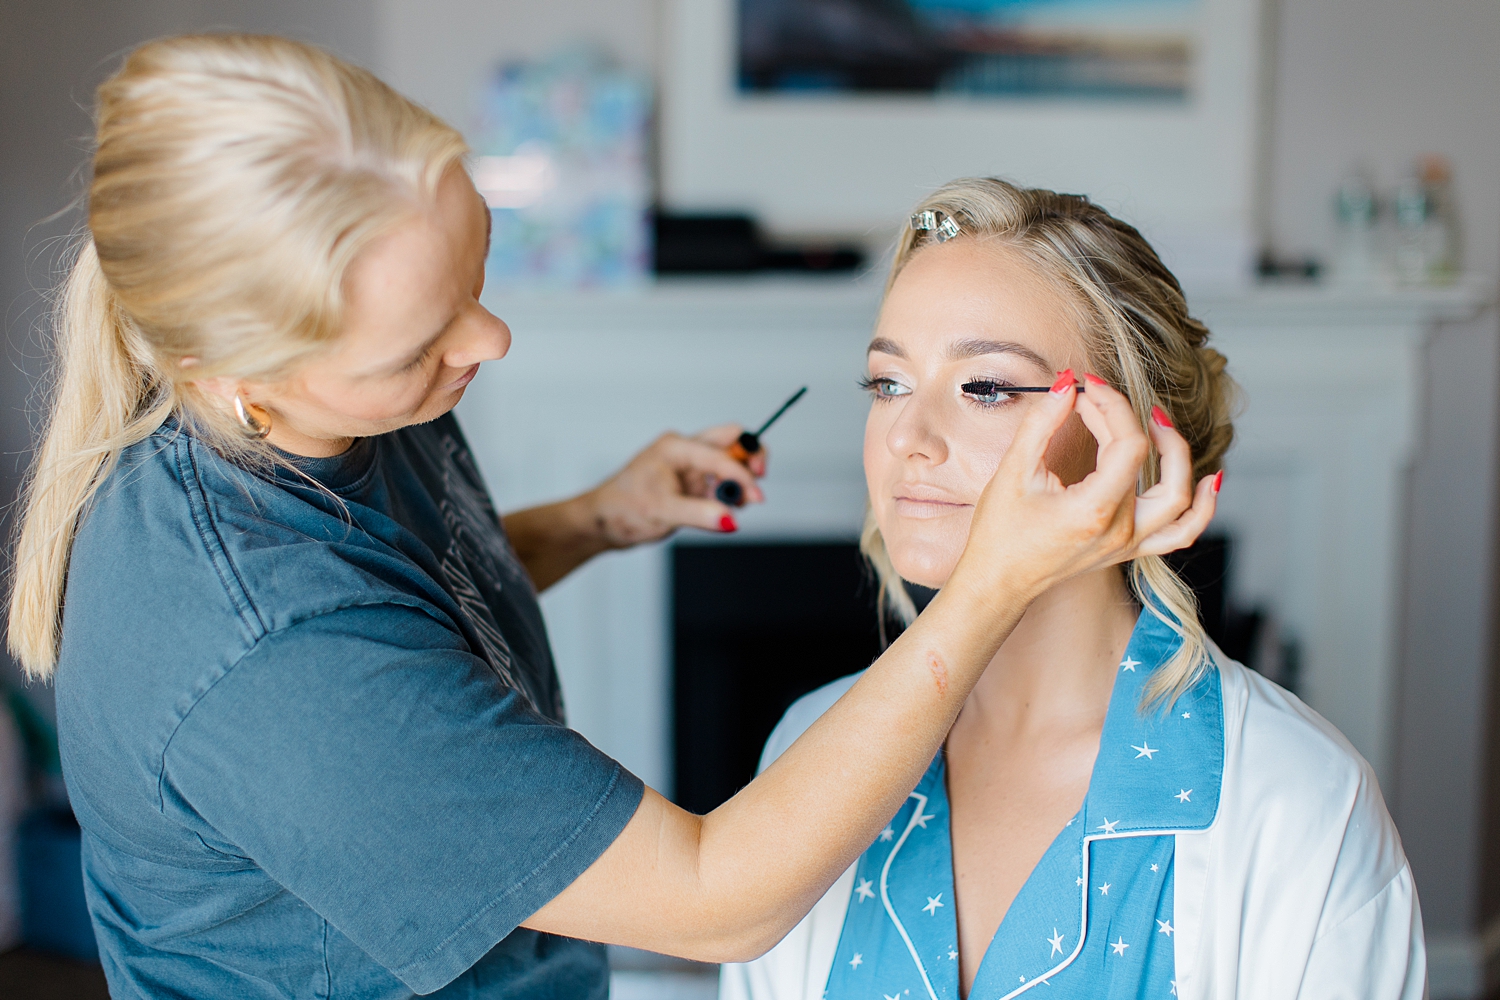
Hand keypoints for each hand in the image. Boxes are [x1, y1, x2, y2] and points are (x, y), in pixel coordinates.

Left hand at [584, 425, 767, 547]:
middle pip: (731, 440)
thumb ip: (699, 514)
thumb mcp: (662, 512)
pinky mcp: (692, 484)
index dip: (742, 476)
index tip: (755, 496)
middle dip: (751, 456)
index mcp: (675, 448)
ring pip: (729, 460)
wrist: (604, 522)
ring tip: (736, 504)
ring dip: (740, 478)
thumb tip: (730, 518)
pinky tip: (722, 510)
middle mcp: (685, 451)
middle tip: (759, 478)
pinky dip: (730, 493)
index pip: (720, 456)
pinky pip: (721, 482)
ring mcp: (690, 467)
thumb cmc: (622, 508)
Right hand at [953, 371, 1218, 607]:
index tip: (1087, 387)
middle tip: (1105, 399)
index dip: (1112, 405)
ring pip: (1181, 499)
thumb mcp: (1014, 471)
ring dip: (1178, 457)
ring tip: (1159, 425)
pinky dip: (1201, 506)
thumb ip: (1042, 424)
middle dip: (1133, 420)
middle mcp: (1120, 530)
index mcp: (1094, 510)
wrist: (999, 580)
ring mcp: (1130, 543)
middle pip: (1155, 463)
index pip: (1129, 444)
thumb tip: (1066, 386)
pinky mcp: (1130, 548)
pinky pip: (1182, 531)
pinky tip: (1209, 481)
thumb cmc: (1000, 531)